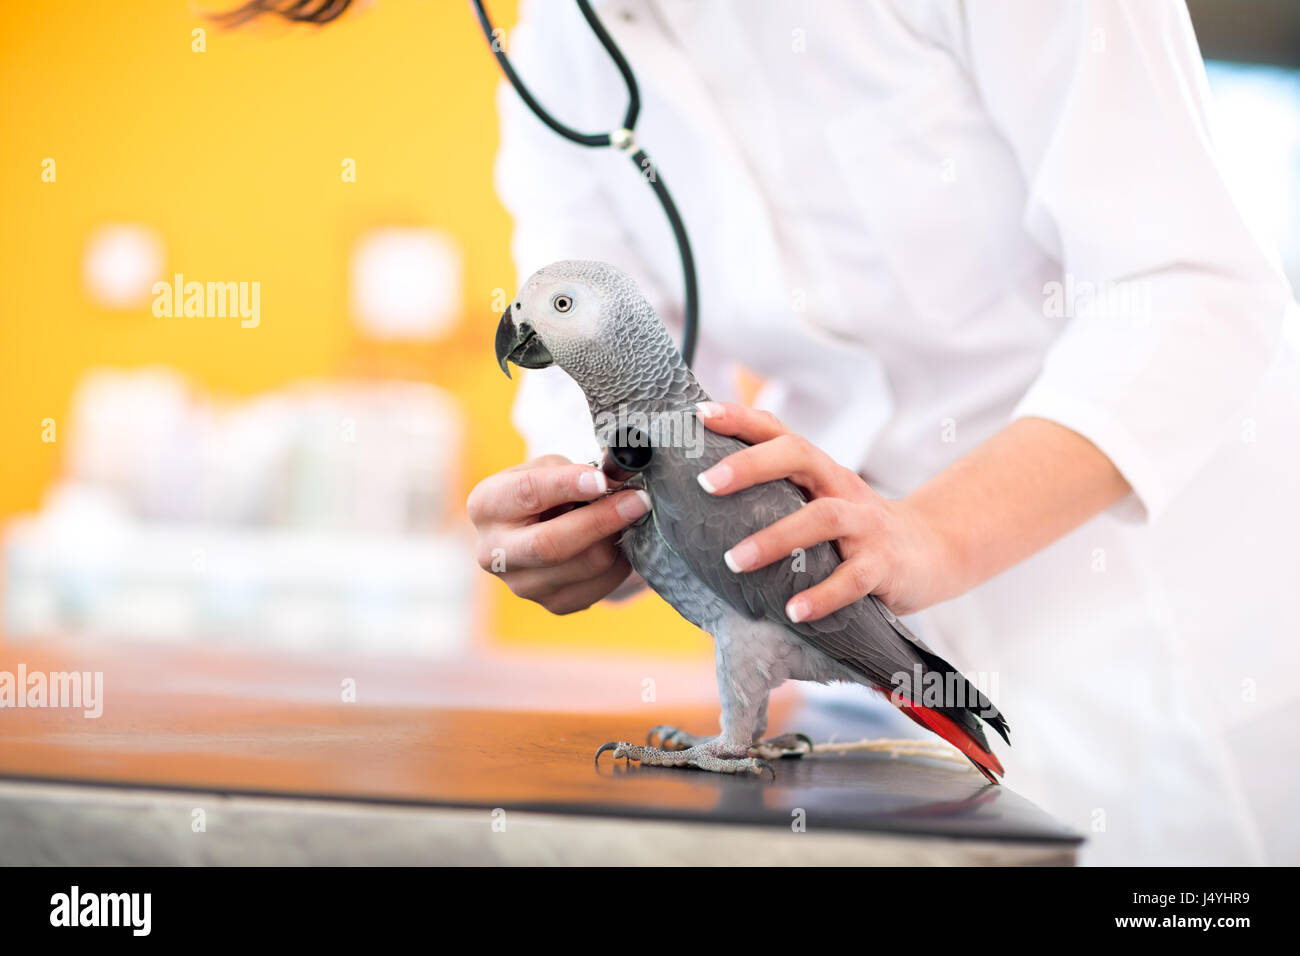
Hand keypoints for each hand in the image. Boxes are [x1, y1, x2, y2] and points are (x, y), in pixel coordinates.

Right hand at [467, 455, 651, 614]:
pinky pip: (600, 586)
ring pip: (585, 564)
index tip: (601, 480)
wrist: (538, 529)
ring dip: (616, 538)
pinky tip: (618, 542)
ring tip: (628, 516)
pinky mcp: (552, 605)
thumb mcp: (549, 469)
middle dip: (602, 520)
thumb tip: (615, 481)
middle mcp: (494, 553)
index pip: (527, 494)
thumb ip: (576, 472)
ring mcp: (522, 585)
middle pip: (551, 544)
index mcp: (486, 506)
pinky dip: (619, 561)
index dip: (567, 485)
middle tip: (639, 501)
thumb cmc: (545, 490)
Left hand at [693, 402, 953, 618]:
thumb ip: (771, 497)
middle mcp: (841, 486)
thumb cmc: (852, 529)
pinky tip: (793, 611)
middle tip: (706, 483)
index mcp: (818, 470)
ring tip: (733, 562)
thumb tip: (696, 502)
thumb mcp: (815, 501)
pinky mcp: (884, 565)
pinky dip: (822, 595)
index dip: (741, 419)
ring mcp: (865, 524)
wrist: (930, 552)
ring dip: (775, 538)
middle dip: (751, 466)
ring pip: (822, 518)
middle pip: (800, 457)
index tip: (700, 415)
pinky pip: (852, 579)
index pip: (778, 432)